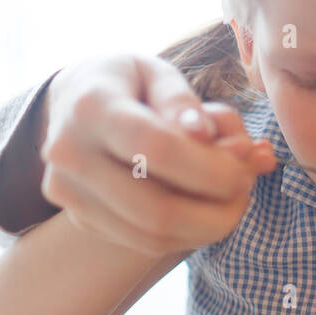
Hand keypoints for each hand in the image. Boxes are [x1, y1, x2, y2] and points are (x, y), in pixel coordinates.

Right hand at [40, 54, 275, 255]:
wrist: (71, 104)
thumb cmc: (128, 83)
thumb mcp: (155, 72)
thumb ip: (181, 100)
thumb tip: (205, 134)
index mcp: (90, 107)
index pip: (156, 147)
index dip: (210, 168)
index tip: (245, 170)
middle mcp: (70, 154)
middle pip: (154, 208)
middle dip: (216, 211)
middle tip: (247, 189)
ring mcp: (68, 191)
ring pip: (151, 236)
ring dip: (207, 227)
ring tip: (233, 200)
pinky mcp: (78, 216)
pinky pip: (142, 242)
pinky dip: (186, 234)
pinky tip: (206, 211)